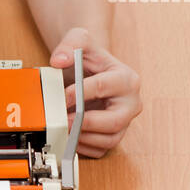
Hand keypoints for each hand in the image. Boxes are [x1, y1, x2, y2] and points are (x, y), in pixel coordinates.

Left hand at [49, 27, 141, 156]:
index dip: (80, 92)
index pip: (104, 87)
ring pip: (109, 139)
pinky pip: (101, 149)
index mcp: (127, 79)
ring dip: (84, 137)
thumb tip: (58, 61)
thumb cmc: (88, 57)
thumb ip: (69, 45)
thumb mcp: (80, 40)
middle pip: (114, 120)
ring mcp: (124, 122)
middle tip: (64, 119)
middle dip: (86, 122)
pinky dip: (84, 147)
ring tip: (65, 127)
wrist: (88, 69)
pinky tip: (70, 136)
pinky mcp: (114, 135)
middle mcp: (131, 103)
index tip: (64, 95)